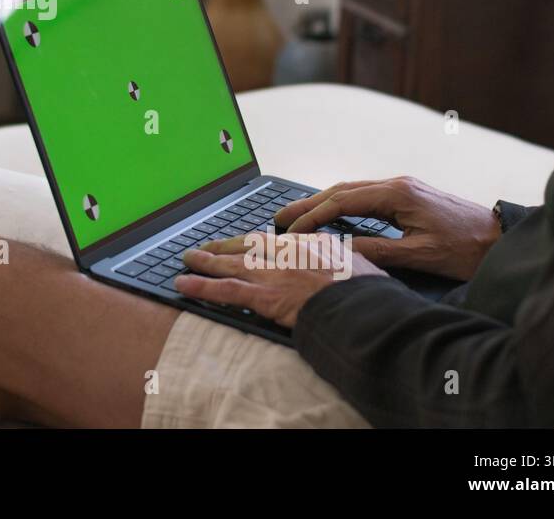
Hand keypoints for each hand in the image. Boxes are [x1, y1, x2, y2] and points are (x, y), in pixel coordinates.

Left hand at [178, 232, 386, 327]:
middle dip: (224, 247)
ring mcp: (275, 273)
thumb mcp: (360, 267)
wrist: (366, 310)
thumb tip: (344, 262)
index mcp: (312, 245)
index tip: (245, 245)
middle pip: (247, 247)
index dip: (255, 245)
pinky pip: (226, 290)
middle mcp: (288, 253)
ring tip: (187, 259)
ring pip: (231, 264)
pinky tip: (184, 285)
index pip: (276, 242)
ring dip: (206, 262)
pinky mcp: (265, 296)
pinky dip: (202, 287)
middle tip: (206, 247)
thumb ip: (344, 261)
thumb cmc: (369, 294)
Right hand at [274, 176, 500, 280]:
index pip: (341, 202)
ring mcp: (404, 187)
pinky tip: (331, 215)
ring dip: (323, 202)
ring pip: (352, 191)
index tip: (291, 231)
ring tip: (297, 215)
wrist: (502, 239)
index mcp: (397, 194)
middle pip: (341, 190)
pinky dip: (342, 204)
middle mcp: (397, 184)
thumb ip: (375, 250)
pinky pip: (365, 196)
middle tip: (279, 217)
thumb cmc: (466, 249)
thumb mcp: (418, 255)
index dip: (312, 217)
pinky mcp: (409, 195)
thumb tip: (338, 249)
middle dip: (308, 203)